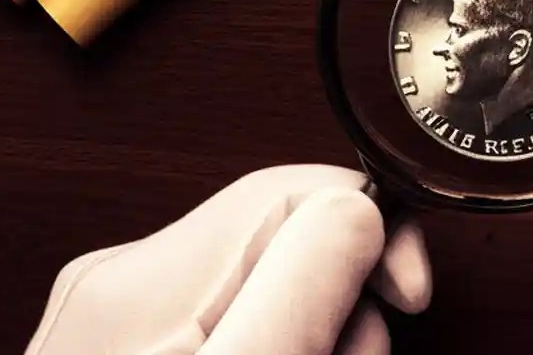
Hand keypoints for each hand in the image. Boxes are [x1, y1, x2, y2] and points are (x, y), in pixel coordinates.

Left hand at [25, 165, 430, 354]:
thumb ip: (300, 289)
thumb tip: (357, 205)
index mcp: (143, 279)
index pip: (292, 192)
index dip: (372, 229)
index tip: (407, 292)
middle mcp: (125, 284)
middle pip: (283, 240)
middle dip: (344, 296)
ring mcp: (126, 321)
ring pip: (266, 282)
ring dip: (319, 326)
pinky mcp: (136, 350)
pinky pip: (235, 316)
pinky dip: (281, 341)